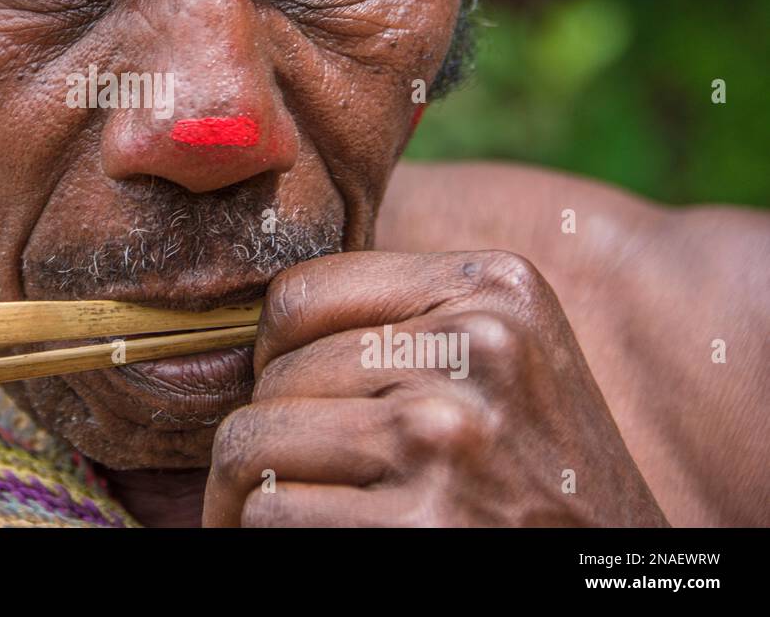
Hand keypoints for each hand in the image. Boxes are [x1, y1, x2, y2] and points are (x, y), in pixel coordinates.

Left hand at [203, 251, 667, 526]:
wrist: (613, 570)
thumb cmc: (537, 470)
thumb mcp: (502, 358)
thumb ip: (408, 316)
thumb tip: (257, 315)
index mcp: (493, 288)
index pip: (298, 293)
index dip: (272, 351)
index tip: (287, 390)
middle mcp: (476, 350)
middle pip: (273, 372)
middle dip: (261, 425)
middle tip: (283, 464)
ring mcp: (447, 436)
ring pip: (252, 440)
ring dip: (244, 486)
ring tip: (276, 501)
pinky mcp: (422, 525)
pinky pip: (269, 512)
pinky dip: (261, 531)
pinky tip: (302, 538)